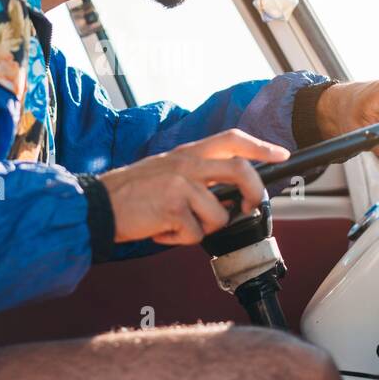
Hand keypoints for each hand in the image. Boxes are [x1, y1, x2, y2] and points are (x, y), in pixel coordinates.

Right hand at [98, 129, 290, 244]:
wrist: (98, 205)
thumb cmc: (131, 193)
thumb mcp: (165, 169)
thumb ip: (196, 175)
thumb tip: (227, 195)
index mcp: (186, 153)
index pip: (231, 139)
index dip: (259, 146)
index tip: (281, 154)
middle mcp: (186, 163)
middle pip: (240, 170)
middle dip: (255, 192)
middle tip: (250, 206)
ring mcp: (180, 184)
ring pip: (219, 214)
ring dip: (202, 229)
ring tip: (177, 224)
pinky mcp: (172, 208)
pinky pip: (195, 234)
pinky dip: (179, 240)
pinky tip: (161, 230)